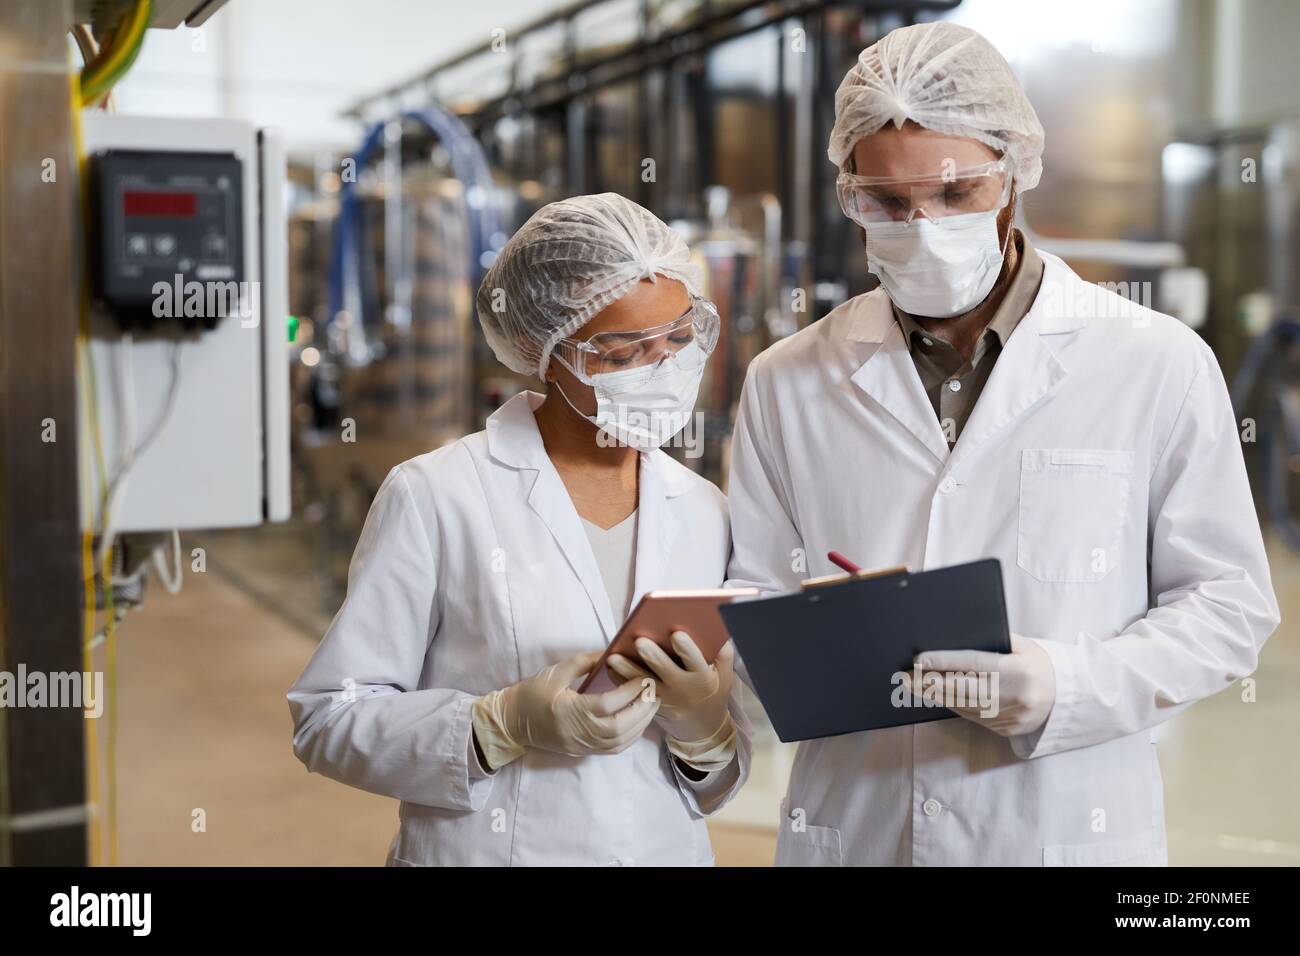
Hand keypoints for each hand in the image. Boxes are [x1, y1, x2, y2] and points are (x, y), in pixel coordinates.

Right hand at [476, 650, 659, 763]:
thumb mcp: (556, 671)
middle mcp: (576, 732)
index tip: (643, 678)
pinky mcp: (583, 752)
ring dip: (640, 724)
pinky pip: (613, 749)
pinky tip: (639, 721)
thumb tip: (613, 652)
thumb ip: (586, 661)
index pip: (607, 705)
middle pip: (619, 727)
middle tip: (654, 691)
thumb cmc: (532, 693)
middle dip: (641, 710)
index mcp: (568, 711)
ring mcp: (581, 746)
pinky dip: (631, 736)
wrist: (512, 722)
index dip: (629, 692)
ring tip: (652, 705)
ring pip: (619, 741)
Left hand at [607, 632, 733, 743]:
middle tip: (639, 641)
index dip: (686, 649)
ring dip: (627, 670)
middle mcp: (682, 689)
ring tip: (613, 656)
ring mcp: (664, 698)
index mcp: (703, 679)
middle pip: (665, 671)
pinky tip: (610, 667)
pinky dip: (620, 680)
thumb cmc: (713, 692)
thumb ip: (722, 654)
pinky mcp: (650, 705)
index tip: (677, 634)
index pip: (695, 662)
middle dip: (652, 656)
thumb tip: (716, 629)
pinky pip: (632, 693)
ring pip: (643, 684)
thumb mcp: (725, 675)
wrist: (702, 727)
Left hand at [903, 634, 1055, 737]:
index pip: (973, 665)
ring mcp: (1011, 717)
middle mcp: (1015, 697)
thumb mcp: (1022, 645)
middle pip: (962, 689)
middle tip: (903, 677)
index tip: (919, 659)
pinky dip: (952, 705)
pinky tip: (936, 696)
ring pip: (963, 706)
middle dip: (930, 683)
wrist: (1068, 696)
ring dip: (935, 696)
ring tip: (913, 685)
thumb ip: (992, 641)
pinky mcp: (1006, 729)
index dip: (944, 662)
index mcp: (1019, 671)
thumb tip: (953, 637)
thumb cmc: (1039, 663)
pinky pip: (972, 716)